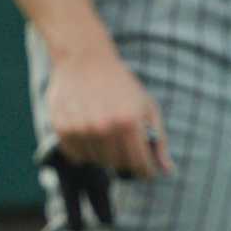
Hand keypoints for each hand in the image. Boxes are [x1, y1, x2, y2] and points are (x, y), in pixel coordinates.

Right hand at [45, 47, 173, 179]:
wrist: (84, 59)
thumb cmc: (120, 84)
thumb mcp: (147, 106)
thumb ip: (159, 140)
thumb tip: (168, 171)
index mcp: (129, 123)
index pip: (140, 164)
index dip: (146, 170)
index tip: (146, 170)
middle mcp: (104, 128)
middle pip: (117, 164)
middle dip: (124, 159)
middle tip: (123, 142)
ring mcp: (81, 129)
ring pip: (96, 161)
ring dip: (102, 153)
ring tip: (103, 132)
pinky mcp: (62, 128)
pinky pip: (75, 155)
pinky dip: (83, 149)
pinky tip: (87, 132)